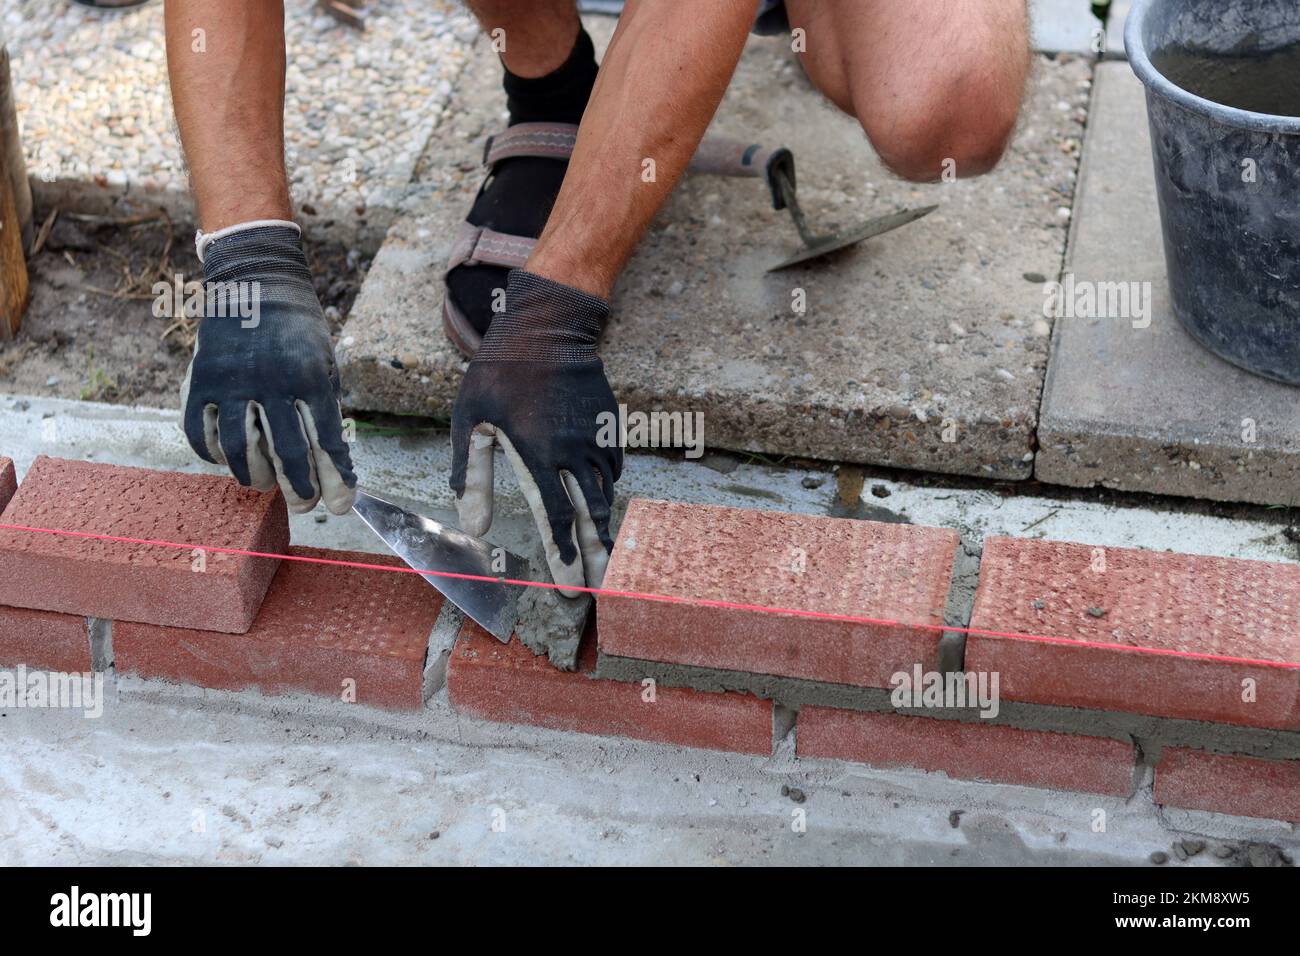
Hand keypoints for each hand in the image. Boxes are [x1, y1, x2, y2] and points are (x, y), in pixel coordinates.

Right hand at [181, 223, 356, 514]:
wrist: (256, 282)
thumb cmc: (300, 330)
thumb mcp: (325, 364)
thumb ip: (325, 411)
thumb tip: (334, 468)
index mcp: (310, 377)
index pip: (326, 442)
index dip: (336, 479)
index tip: (340, 505)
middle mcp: (272, 381)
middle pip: (287, 454)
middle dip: (300, 489)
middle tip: (306, 506)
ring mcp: (232, 382)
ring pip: (241, 451)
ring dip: (256, 478)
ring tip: (266, 486)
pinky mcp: (200, 381)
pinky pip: (202, 433)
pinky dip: (213, 455)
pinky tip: (227, 463)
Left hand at [450, 270, 619, 595]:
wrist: (548, 327)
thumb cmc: (499, 372)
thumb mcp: (471, 420)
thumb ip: (472, 475)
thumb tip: (472, 525)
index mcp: (537, 456)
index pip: (554, 518)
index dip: (562, 556)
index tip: (570, 586)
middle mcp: (572, 454)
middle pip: (589, 517)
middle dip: (595, 556)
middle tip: (602, 588)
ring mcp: (595, 439)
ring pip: (605, 495)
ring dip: (605, 529)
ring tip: (606, 558)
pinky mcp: (608, 426)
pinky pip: (612, 469)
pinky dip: (608, 492)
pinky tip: (602, 505)